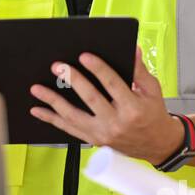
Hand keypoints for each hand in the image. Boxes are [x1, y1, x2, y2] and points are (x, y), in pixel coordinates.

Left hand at [28, 47, 181, 164]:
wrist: (156, 144)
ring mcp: (103, 134)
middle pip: (90, 99)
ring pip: (73, 116)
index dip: (98, 69)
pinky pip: (68, 129)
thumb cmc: (153, 115)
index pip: (113, 85)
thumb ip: (139, 70)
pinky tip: (38, 110)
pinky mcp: (93, 140)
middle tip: (58, 67)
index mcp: (133, 108)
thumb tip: (132, 50)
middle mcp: (116, 123)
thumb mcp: (152, 90)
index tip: (84, 56)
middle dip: (72, 80)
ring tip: (37, 88)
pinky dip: (51, 119)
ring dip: (53, 101)